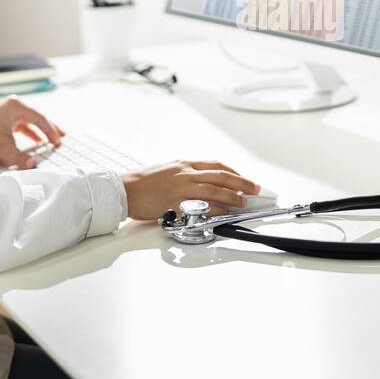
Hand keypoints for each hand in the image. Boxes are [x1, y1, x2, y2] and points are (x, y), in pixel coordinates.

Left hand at [0, 95, 63, 168]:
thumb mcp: (2, 148)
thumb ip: (19, 157)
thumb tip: (33, 164)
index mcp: (15, 106)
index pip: (39, 119)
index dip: (50, 131)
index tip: (58, 142)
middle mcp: (13, 104)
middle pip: (37, 116)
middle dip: (50, 128)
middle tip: (63, 137)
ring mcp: (8, 109)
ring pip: (30, 120)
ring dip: (41, 130)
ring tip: (53, 138)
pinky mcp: (3, 116)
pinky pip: (22, 123)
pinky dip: (31, 131)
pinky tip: (36, 140)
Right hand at [121, 160, 259, 220]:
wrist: (125, 189)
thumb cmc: (144, 182)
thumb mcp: (168, 169)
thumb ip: (186, 174)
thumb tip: (203, 181)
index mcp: (185, 164)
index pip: (217, 165)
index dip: (234, 172)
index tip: (245, 179)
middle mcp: (186, 174)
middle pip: (221, 176)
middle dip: (242, 183)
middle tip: (255, 189)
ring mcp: (182, 189)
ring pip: (215, 191)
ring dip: (232, 197)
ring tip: (243, 203)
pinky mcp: (176, 203)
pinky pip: (200, 207)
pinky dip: (214, 210)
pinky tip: (224, 214)